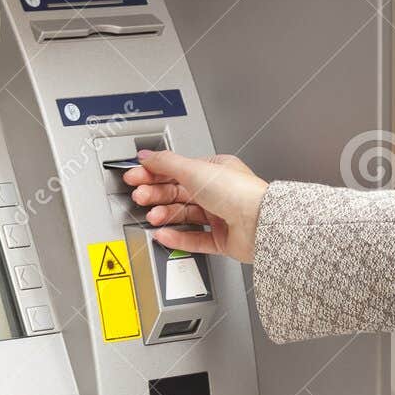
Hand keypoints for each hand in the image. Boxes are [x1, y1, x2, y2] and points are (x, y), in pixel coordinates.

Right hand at [121, 149, 268, 262]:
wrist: (259, 223)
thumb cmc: (238, 192)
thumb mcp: (195, 169)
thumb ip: (166, 163)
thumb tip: (146, 155)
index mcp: (216, 170)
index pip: (178, 170)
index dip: (155, 173)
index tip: (136, 177)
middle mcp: (219, 192)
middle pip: (179, 193)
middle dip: (156, 194)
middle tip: (140, 197)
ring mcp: (221, 216)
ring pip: (185, 215)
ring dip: (165, 215)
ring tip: (154, 217)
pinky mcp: (222, 239)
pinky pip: (194, 238)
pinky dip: (177, 236)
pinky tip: (164, 234)